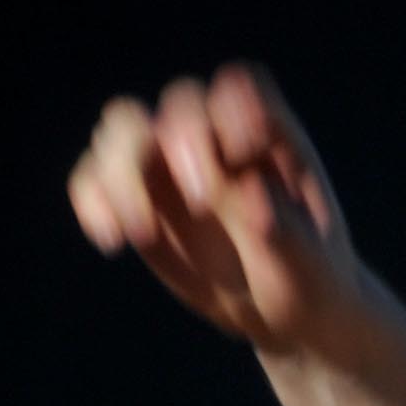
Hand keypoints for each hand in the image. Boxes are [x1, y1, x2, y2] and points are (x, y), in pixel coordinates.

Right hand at [67, 64, 360, 353]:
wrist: (290, 315)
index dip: (235, 107)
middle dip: (180, 141)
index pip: (243, 90)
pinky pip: (96, 177)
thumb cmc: (312, 278)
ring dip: (121, 170)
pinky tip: (111, 239)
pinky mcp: (140, 196)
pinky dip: (93, 199)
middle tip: (203, 203)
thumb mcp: (310, 261)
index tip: (241, 151)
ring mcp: (172, 163)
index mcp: (269, 139)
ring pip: (124, 129)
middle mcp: (217, 139)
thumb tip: (250, 190)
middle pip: (180, 105)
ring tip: (141, 232)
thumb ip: (284, 226)